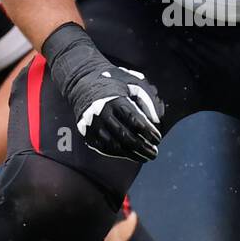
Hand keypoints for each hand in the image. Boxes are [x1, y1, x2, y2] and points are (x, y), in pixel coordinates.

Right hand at [42, 21, 162, 161]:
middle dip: (143, 147)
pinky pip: (103, 148)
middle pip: (126, 137)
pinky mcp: (86, 133)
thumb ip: (146, 101)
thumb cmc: (113, 83)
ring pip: (114, 146)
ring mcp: (93, 125)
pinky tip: (129, 154)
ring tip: (145, 157)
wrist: (82, 83)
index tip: (158, 139)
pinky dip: (118, 154)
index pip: (135, 121)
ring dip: (132, 154)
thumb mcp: (132, 85)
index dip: (148, 133)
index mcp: (115, 100)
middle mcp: (102, 113)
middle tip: (154, 153)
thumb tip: (156, 121)